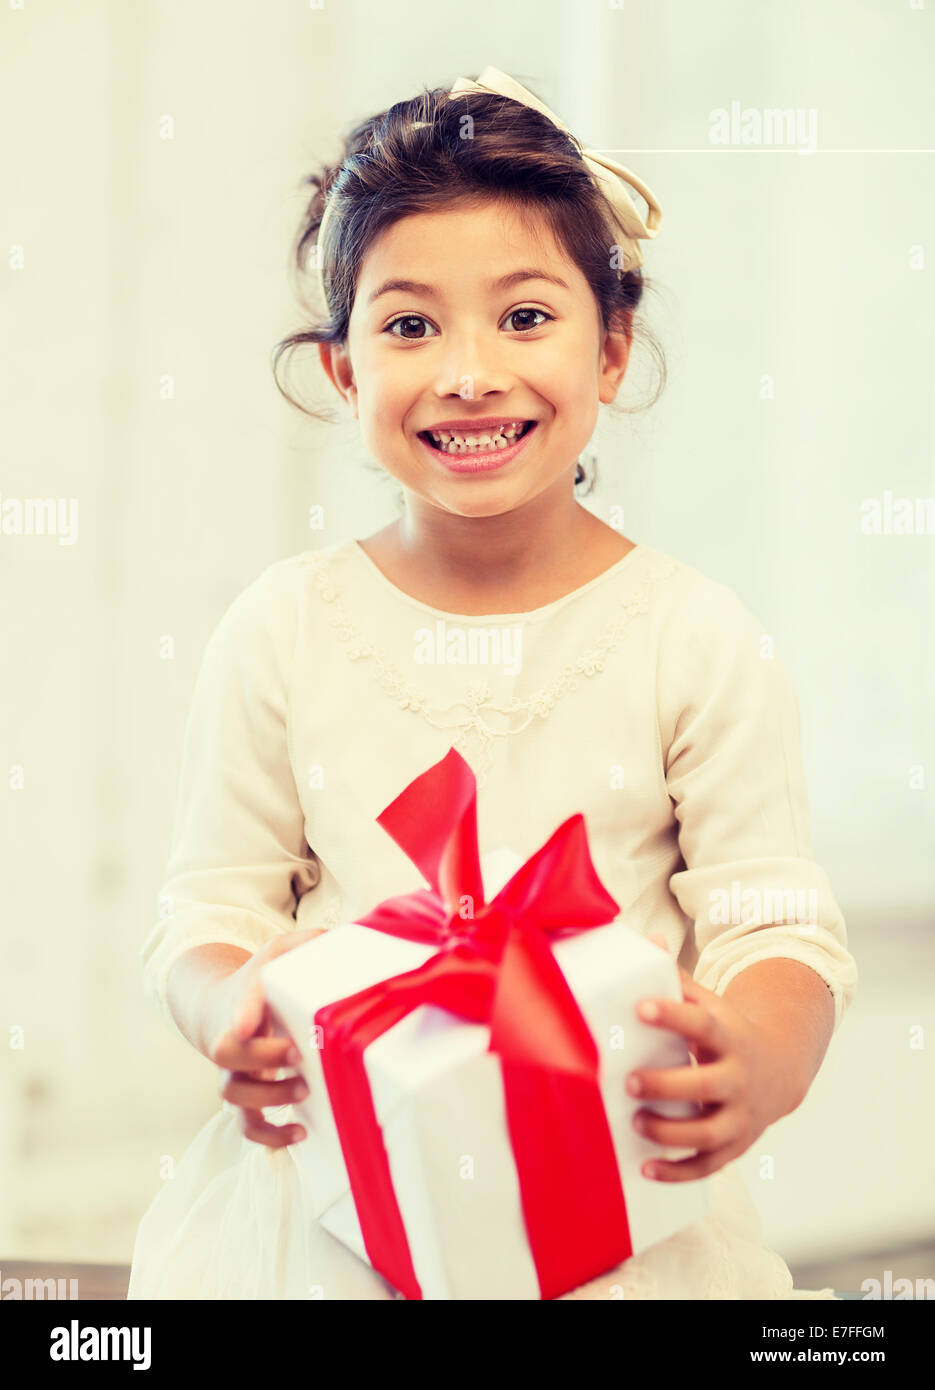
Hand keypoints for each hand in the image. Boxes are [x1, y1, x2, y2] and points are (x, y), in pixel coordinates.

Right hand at [204, 926, 325, 1149]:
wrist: (221, 1006)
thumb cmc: (260, 979)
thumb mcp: (280, 951)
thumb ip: (310, 942)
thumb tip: (348, 935)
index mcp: (245, 998)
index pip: (241, 1002)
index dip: (243, 1013)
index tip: (246, 1023)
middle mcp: (233, 1038)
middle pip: (227, 1054)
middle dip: (261, 1058)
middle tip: (298, 1053)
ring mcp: (235, 1072)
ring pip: (233, 1094)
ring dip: (268, 1098)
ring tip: (304, 1092)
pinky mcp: (245, 1098)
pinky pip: (246, 1126)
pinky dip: (269, 1136)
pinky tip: (300, 1134)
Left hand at [626, 933, 795, 1181]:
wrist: (777, 1068)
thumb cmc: (724, 1031)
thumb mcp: (709, 1003)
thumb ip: (677, 979)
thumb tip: (647, 940)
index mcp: (728, 1036)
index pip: (702, 1024)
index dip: (672, 1015)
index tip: (640, 1007)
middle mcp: (737, 1077)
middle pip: (706, 1085)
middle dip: (667, 1085)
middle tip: (628, 1080)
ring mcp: (739, 1115)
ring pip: (709, 1133)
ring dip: (670, 1132)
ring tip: (635, 1122)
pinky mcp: (735, 1145)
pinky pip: (708, 1165)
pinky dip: (679, 1171)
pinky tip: (647, 1168)